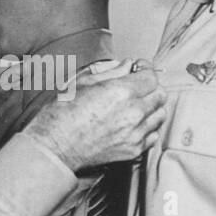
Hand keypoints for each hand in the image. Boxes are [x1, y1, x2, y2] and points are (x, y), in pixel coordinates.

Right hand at [27, 60, 164, 170]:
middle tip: (138, 86)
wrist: (54, 147)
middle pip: (161, 95)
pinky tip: (135, 123)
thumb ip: (111, 71)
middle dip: (150, 87)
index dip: (145, 69)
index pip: (151, 77)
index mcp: (121, 92)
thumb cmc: (62, 115)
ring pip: (160, 115)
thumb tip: (127, 65)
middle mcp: (133, 113)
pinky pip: (153, 135)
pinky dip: (148, 127)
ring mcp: (135, 134)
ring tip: (137, 105)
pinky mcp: (133, 150)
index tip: (139, 68)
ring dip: (152, 107)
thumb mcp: (82, 83)